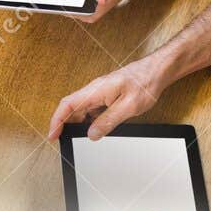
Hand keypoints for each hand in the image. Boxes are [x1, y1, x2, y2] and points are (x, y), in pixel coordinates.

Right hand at [46, 56, 171, 139]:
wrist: (158, 70)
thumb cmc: (146, 82)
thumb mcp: (129, 107)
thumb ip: (108, 121)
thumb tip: (92, 134)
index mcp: (96, 90)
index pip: (67, 105)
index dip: (56, 121)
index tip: (52, 135)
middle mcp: (94, 90)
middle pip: (71, 109)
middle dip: (66, 125)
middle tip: (67, 141)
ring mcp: (99, 92)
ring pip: (81, 110)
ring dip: (80, 124)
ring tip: (84, 138)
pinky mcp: (106, 95)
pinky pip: (92, 109)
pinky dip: (91, 120)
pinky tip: (98, 128)